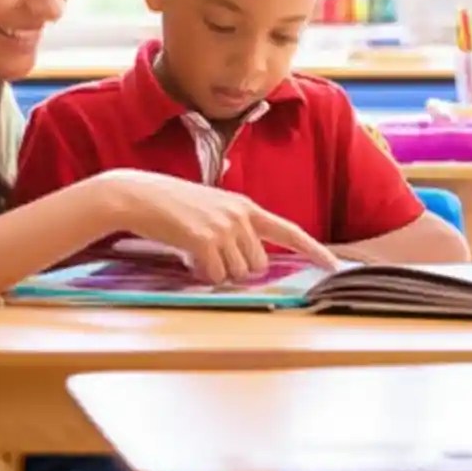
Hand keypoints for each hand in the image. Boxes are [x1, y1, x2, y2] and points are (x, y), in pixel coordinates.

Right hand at [93, 169, 340, 283]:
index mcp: (244, 206)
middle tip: (209, 255)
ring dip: (216, 270)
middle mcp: (240, 215)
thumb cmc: (169, 205)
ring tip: (194, 250)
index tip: (334, 265)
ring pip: (236, 272)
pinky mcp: (205, 240)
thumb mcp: (210, 209)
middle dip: (236, 267)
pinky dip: (200, 272)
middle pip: (258, 264)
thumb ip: (233, 230)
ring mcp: (223, 227)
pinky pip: (214, 274)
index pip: (288, 230)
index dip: (314, 250)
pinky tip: (185, 255)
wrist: (137, 195)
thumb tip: (247, 264)